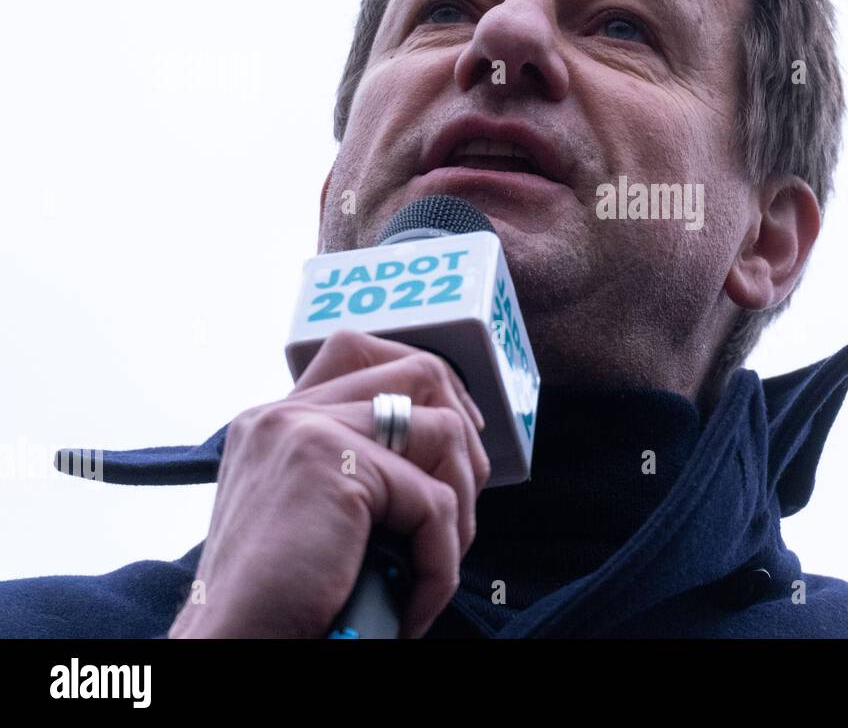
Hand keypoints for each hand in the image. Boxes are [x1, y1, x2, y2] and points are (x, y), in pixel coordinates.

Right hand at [169, 330, 489, 637]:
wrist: (229, 650)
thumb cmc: (278, 604)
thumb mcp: (315, 517)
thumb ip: (359, 471)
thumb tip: (453, 452)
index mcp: (274, 421)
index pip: (361, 350)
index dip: (429, 388)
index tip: (455, 446)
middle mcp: (283, 413)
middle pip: (419, 371)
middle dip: (465, 439)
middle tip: (459, 510)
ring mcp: (305, 430)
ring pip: (444, 432)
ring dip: (460, 510)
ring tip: (433, 567)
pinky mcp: (331, 464)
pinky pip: (435, 502)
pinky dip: (440, 563)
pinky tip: (412, 604)